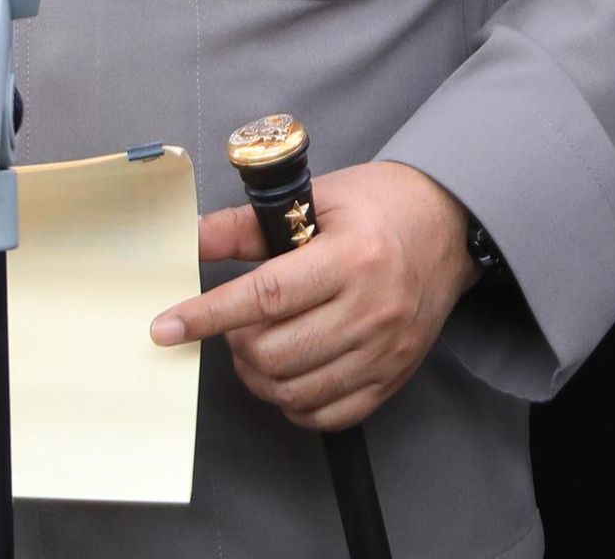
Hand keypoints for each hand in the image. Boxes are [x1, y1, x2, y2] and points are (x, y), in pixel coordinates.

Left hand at [156, 160, 476, 430]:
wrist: (447, 224)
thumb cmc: (379, 207)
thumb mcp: (316, 199)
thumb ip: (247, 226)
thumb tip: (191, 241)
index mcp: (353, 257)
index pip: (266, 297)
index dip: (208, 316)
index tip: (167, 327)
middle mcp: (373, 308)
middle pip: (274, 352)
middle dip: (236, 343)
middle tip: (236, 323)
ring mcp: (385, 349)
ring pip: (294, 390)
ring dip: (258, 375)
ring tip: (258, 346)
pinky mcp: (392, 376)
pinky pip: (328, 414)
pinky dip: (294, 403)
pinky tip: (290, 371)